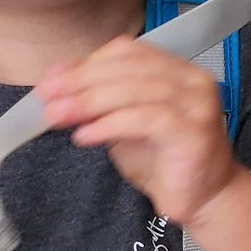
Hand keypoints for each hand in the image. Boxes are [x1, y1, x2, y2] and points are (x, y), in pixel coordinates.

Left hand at [38, 38, 241, 227]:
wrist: (203, 199)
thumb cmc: (164, 160)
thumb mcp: (122, 123)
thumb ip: (98, 102)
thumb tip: (56, 80)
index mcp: (177, 70)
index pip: (129, 52)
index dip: (88, 63)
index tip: (52, 81)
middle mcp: (192, 80)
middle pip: (129, 68)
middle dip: (82, 81)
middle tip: (48, 97)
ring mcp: (197, 104)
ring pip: (136, 90)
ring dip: (90, 101)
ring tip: (58, 116)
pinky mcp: (194, 131)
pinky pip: (145, 119)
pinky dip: (110, 124)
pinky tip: (86, 135)